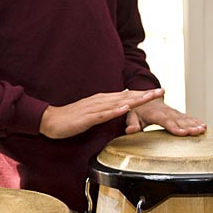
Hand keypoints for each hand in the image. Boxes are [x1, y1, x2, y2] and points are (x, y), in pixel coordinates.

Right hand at [39, 88, 164, 138]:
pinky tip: (125, 109)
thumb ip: (106, 108)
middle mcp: (99, 101)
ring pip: (117, 103)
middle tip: (162, 91)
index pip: (125, 95)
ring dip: (134, 100)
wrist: (50, 120)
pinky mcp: (86, 118)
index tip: (158, 92)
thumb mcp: (91, 112)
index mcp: (101, 100)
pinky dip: (114, 111)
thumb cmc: (69, 118)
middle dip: (144, 94)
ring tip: (149, 97)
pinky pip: (102, 115)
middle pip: (125, 97)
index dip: (142, 93)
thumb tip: (121, 103)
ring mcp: (93, 109)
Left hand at [126, 97, 206, 135]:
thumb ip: (132, 124)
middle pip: (178, 120)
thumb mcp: (131, 116)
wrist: (144, 99)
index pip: (165, 120)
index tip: (182, 132)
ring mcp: (172, 112)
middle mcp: (165, 111)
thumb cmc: (137, 110)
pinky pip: (187, 117)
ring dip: (194, 124)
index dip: (174, 126)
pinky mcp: (176, 114)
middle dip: (188, 126)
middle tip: (196, 132)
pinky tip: (203, 126)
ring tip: (202, 130)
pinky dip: (195, 121)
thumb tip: (130, 130)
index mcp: (154, 113)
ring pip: (184, 118)